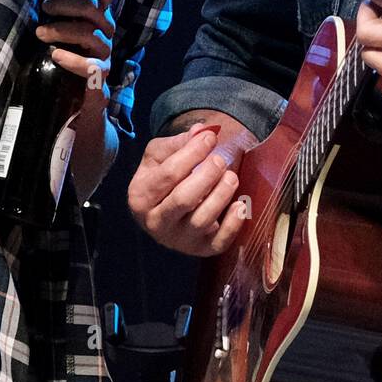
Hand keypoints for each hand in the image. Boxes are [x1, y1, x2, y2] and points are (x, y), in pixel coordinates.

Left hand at [35, 0, 115, 94]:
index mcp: (98, 18)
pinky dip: (73, 59)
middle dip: (66, 3)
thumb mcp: (58, 25)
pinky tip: (55, 55)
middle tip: (45, 7)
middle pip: (94, 9)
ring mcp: (104, 56)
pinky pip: (93, 66)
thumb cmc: (62, 57)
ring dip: (62, 29)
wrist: (69, 102)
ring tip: (41, 32)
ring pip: (91, 34)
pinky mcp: (99, 81)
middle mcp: (105, 34)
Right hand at [127, 122, 253, 256]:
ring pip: (202, 220)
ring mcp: (178, 240)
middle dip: (207, 175)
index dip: (193, 153)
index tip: (210, 138)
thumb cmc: (162, 179)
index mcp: (140, 196)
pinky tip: (240, 205)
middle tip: (220, 160)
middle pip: (184, 199)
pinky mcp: (200, 250)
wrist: (163, 211)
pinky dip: (233, 224)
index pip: (169, 174)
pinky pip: (219, 243)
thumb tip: (203, 131)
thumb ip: (178, 143)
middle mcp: (156, 222)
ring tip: (231, 176)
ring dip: (221, 195)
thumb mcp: (159, 157)